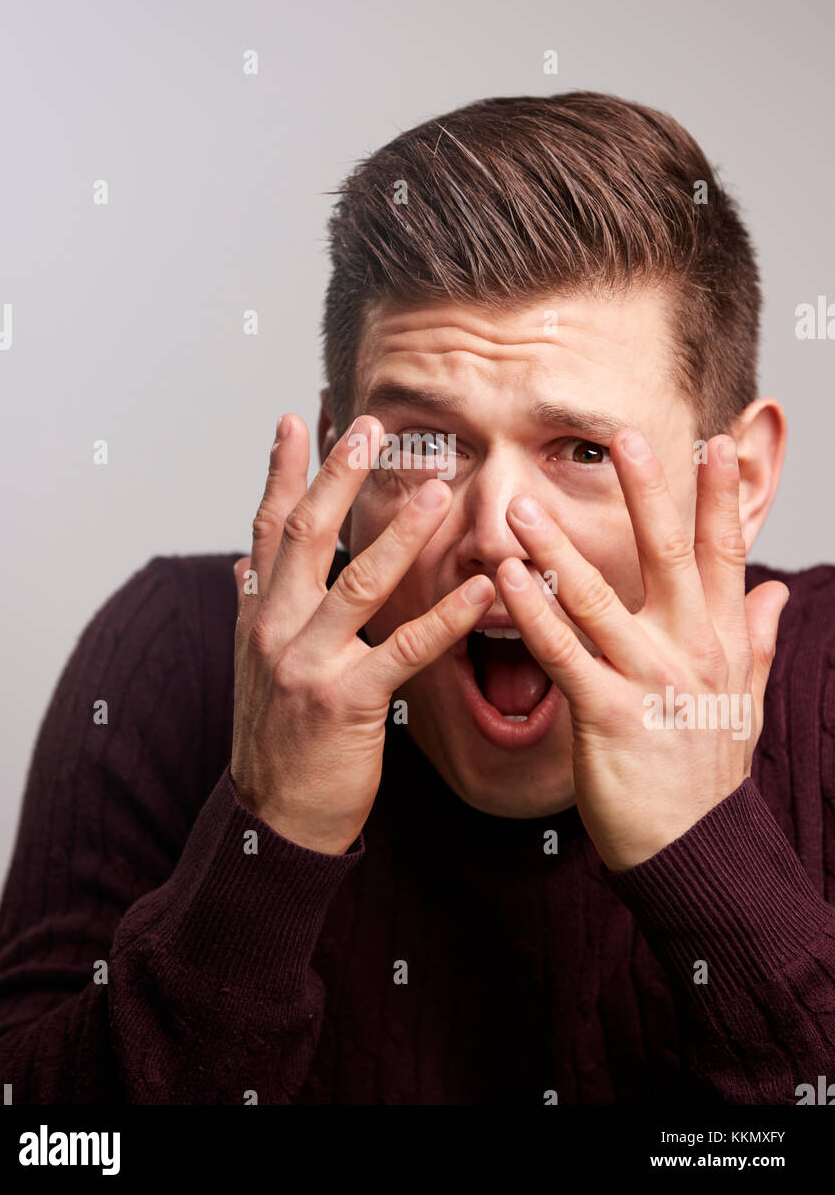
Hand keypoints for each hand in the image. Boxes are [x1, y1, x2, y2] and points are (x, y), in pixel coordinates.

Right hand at [231, 413, 494, 854]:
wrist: (274, 820)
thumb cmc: (276, 739)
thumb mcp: (252, 666)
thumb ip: (253, 608)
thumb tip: (242, 564)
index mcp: (259, 616)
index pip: (267, 527)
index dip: (281, 471)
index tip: (297, 418)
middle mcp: (275, 630)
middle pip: (306, 535)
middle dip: (337, 475)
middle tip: (369, 425)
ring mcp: (308, 664)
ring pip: (356, 582)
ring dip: (399, 532)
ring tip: (438, 489)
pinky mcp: (347, 702)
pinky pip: (404, 649)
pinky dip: (446, 615)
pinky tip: (482, 588)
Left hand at [496, 429, 789, 871]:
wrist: (694, 852)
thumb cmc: (710, 773)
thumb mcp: (747, 701)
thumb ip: (759, 639)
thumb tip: (779, 590)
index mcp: (724, 643)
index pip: (725, 554)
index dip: (721, 497)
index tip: (717, 442)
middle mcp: (691, 651)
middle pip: (668, 556)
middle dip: (647, 493)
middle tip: (624, 437)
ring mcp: (649, 680)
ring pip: (599, 598)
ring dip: (559, 547)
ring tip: (524, 505)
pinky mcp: (607, 713)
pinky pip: (562, 653)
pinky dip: (534, 612)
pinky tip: (509, 578)